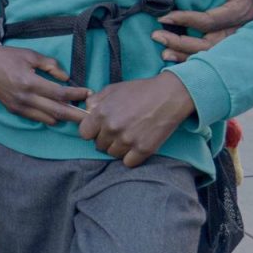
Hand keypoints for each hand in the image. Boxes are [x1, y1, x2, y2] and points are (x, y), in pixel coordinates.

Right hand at [0, 40, 89, 124]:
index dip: (76, 95)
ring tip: (76, 114)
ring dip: (63, 117)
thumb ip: (50, 65)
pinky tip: (57, 112)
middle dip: (76, 114)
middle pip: (57, 111)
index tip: (88, 93)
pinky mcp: (14, 110)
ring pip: (48, 118)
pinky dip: (49, 117)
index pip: (60, 93)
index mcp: (29, 82)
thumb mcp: (30, 55)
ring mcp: (18, 106)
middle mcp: (24, 98)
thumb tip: (66, 78)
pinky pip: (37, 118)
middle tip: (91, 115)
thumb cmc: (7, 56)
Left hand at [81, 74, 195, 166]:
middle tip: (118, 130)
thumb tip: (86, 111)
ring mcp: (127, 140)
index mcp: (101, 113)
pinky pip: (128, 163)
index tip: (99, 128)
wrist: (168, 96)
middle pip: (99, 145)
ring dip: (118, 148)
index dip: (91, 131)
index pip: (84, 133)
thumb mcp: (113, 89)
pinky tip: (136, 146)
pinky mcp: (143, 149)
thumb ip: (95, 101)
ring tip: (128, 136)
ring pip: (113, 154)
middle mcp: (112, 128)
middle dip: (106, 139)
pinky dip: (131, 157)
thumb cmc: (140, 90)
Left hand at [153, 0, 252, 62]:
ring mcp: (236, 38)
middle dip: (181, 42)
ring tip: (163, 52)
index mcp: (241, 9)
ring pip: (210, 54)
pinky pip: (211, 56)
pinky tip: (174, 59)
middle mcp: (241, 28)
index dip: (186, 20)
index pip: (210, 21)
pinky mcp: (230, 43)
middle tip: (156, 35)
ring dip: (185, 55)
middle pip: (210, 44)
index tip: (164, 17)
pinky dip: (192, 59)